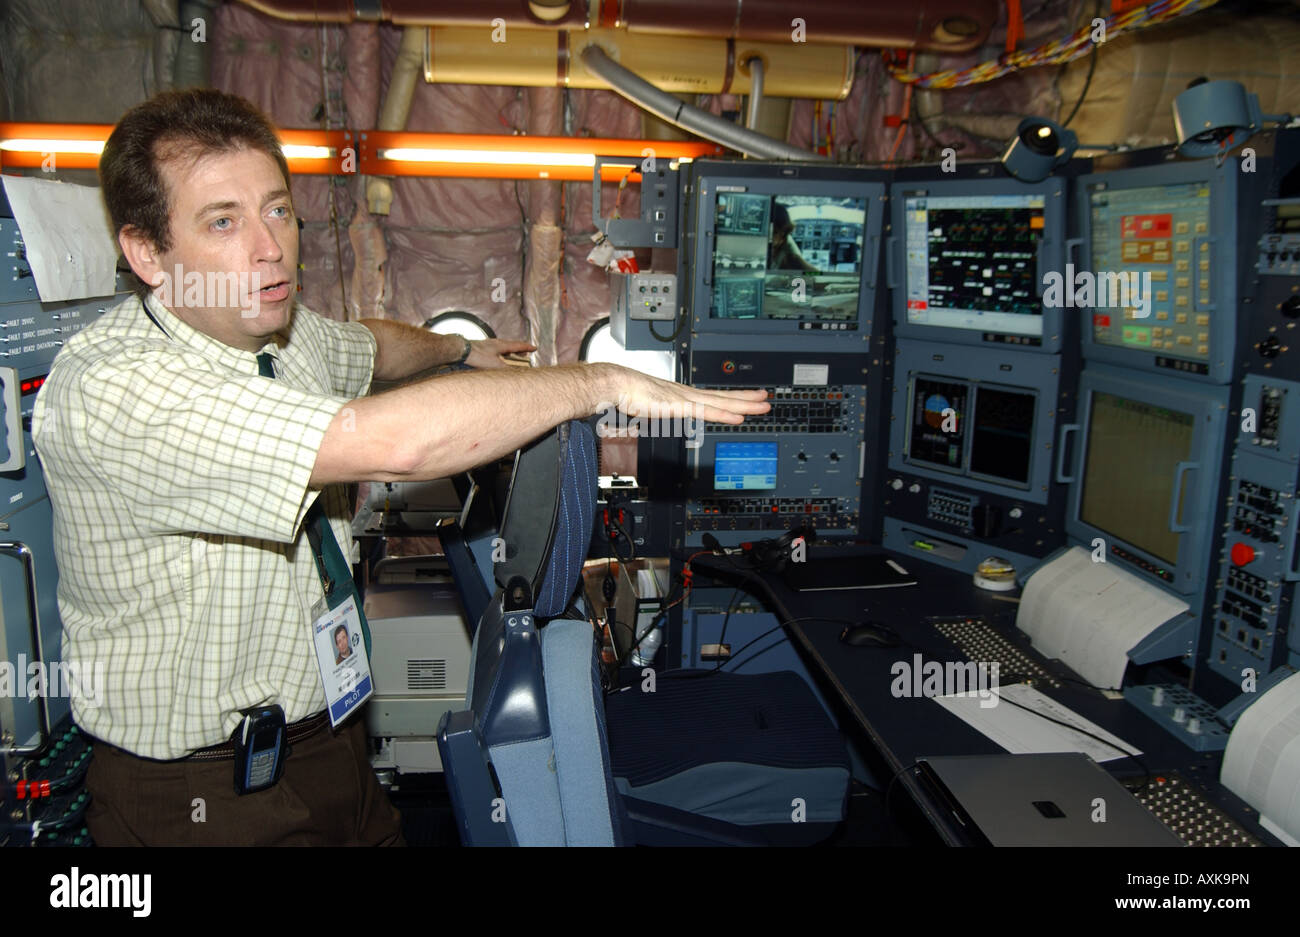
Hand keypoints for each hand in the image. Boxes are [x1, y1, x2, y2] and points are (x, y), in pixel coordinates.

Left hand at [465, 339, 536, 369]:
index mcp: (502, 345)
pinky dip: (500, 353)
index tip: (534, 348)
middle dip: (519, 349)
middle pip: (511, 345)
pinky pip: (495, 349)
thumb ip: (507, 370)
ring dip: (509, 351)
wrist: (461, 350)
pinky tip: (496, 357)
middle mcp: (496, 342)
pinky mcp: (481, 347)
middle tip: (524, 354)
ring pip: (503, 346)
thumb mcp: (495, 365)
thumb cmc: (477, 356)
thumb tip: (517, 375)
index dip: (527, 348)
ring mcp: (488, 344)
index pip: (518, 345)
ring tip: (512, 355)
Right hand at [596, 364, 769, 427]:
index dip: (732, 398)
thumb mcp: (648, 405)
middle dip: (746, 399)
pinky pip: (706, 412)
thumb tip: (657, 413)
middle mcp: (687, 394)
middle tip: (766, 399)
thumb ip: (658, 410)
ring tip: (762, 407)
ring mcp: (684, 399)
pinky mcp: (678, 406)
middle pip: (723, 397)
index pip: (713, 397)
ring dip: (743, 406)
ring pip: (720, 403)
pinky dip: (724, 415)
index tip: (748, 398)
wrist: (615, 384)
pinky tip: (738, 418)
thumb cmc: (625, 393)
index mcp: (681, 395)